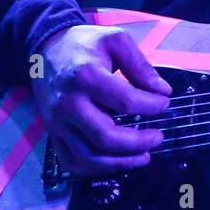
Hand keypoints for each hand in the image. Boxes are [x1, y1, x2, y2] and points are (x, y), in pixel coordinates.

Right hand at [30, 25, 171, 175]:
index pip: (125, 100)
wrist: (44, 49)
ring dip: (120, 162)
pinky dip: (95, 169)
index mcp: (86, 77)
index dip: (151, 106)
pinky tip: (117, 162)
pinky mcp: (52, 133)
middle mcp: (69, 104)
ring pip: (88, 156)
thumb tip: (163, 91)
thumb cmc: (84, 44)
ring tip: (145, 157)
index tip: (165, 103)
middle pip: (105, 136)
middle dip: (138, 142)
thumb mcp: (115, 40)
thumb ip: (140, 65)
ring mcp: (57, 122)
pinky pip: (72, 161)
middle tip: (158, 137)